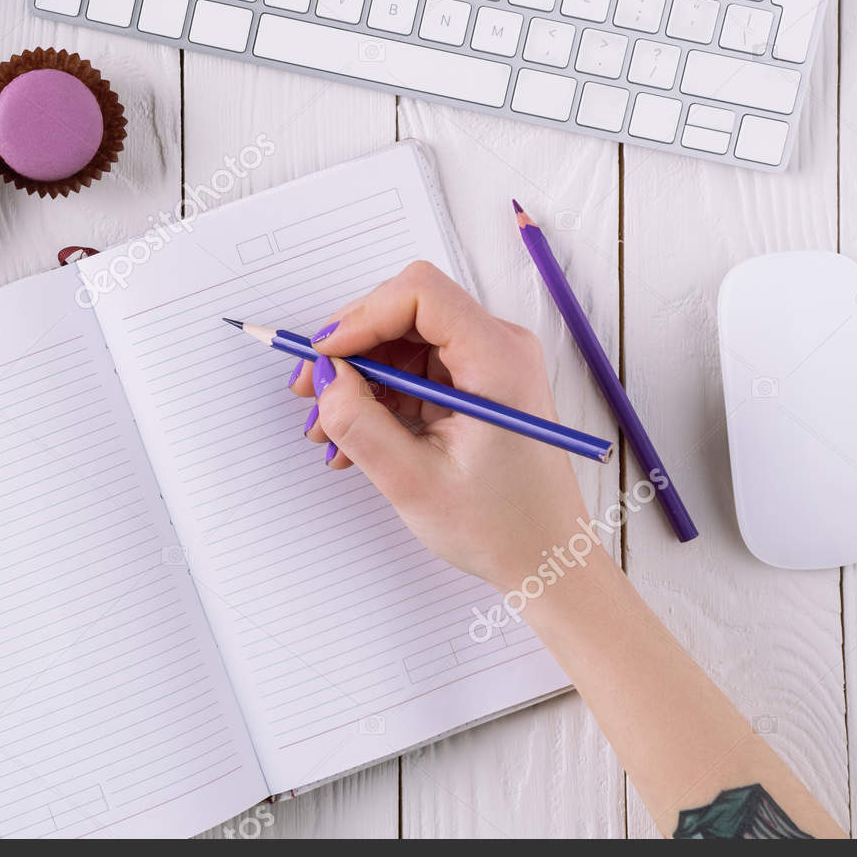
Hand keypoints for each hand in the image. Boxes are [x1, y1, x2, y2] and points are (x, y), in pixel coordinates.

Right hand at [289, 261, 590, 593]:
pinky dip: (377, 396)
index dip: (362, 316)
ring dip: (357, 378)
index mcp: (497, 361)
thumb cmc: (502, 527)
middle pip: (405, 312)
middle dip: (349, 348)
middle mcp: (497, 349)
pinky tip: (352, 438)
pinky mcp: (473, 386)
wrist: (546, 560)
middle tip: (309, 391)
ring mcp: (486, 365)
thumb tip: (324, 378)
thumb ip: (359, 423)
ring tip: (328, 429)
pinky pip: (413, 370)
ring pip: (401, 342)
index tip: (324, 356)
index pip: (420, 295)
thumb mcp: (413, 481)